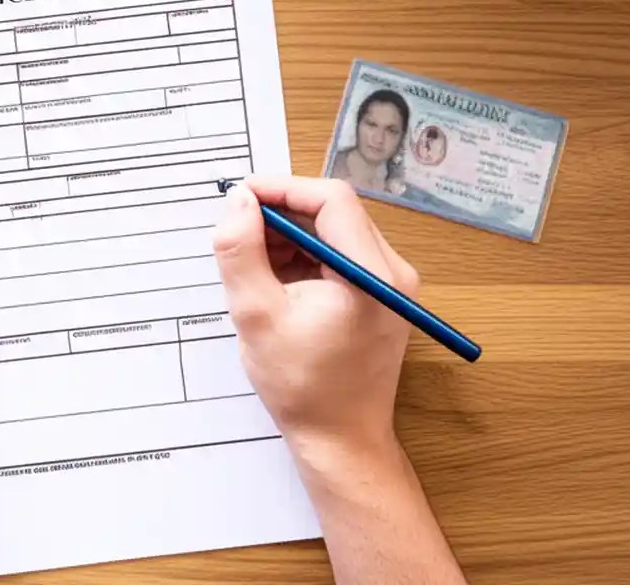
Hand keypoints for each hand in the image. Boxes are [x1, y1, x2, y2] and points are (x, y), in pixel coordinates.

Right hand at [212, 176, 418, 457]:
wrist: (340, 439)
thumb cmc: (303, 388)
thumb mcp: (256, 315)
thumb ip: (241, 251)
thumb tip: (237, 202)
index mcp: (372, 275)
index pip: (331, 199)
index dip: (282, 189)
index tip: (241, 197)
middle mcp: (392, 273)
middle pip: (333, 212)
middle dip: (281, 215)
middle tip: (238, 233)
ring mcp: (389, 285)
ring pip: (333, 232)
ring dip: (288, 238)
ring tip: (252, 267)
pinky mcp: (378, 296)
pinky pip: (337, 256)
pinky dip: (302, 258)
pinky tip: (274, 283)